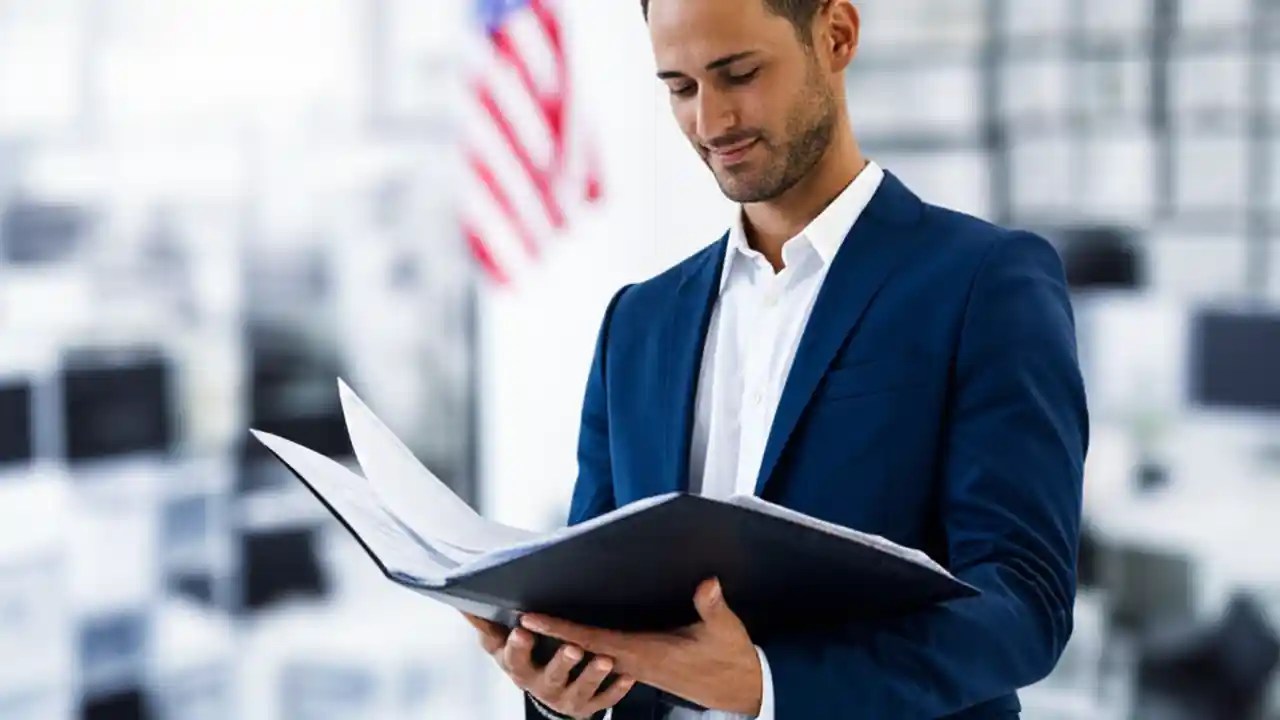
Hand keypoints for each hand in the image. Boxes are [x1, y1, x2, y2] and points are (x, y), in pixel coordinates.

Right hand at [462, 612, 636, 718]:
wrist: (548, 692)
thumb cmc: (525, 659)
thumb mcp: (503, 645)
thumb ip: (486, 625)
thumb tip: (461, 602)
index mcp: (519, 669)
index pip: (514, 658)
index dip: (517, 647)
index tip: (522, 629)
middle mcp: (541, 687)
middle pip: (550, 676)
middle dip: (561, 663)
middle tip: (573, 648)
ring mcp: (565, 699)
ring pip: (580, 690)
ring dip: (592, 676)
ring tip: (605, 661)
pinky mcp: (586, 707)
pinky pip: (603, 701)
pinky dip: (616, 690)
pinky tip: (628, 677)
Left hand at [519, 578, 762, 714]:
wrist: (740, 690)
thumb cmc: (730, 659)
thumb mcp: (725, 631)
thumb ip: (713, 607)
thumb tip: (707, 583)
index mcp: (644, 653)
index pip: (593, 639)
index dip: (561, 629)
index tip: (531, 618)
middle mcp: (632, 662)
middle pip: (581, 647)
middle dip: (550, 632)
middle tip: (517, 613)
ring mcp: (634, 667)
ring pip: (590, 652)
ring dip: (563, 638)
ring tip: (535, 618)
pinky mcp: (641, 666)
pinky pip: (604, 655)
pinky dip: (584, 643)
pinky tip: (573, 633)